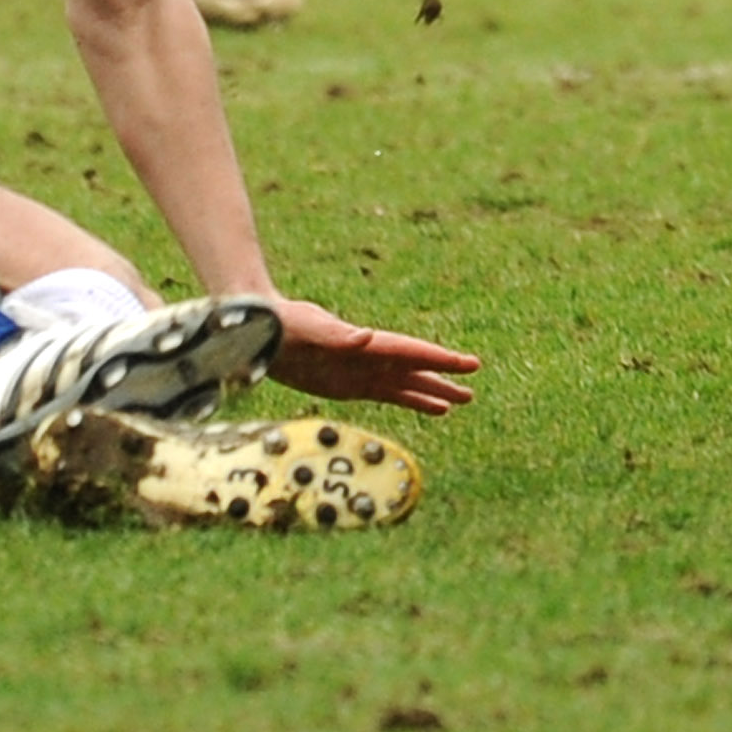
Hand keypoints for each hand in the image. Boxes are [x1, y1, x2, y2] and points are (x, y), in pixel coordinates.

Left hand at [265, 296, 478, 416]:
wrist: (258, 327)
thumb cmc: (280, 322)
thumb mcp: (304, 327)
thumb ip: (333, 333)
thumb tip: (364, 338)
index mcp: (361, 342)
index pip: (407, 351)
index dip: (436, 358)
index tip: (467, 363)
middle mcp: (367, 356)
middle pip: (413, 367)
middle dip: (442, 375)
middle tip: (474, 383)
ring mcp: (360, 371)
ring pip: (405, 383)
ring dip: (432, 391)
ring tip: (462, 400)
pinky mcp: (349, 385)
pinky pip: (388, 395)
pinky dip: (411, 401)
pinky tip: (433, 409)